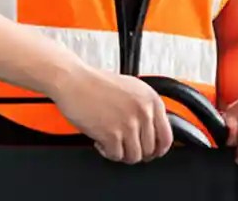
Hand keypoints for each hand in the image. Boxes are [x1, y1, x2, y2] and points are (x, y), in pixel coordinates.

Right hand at [50, 66, 173, 164]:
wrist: (72, 80)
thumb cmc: (94, 82)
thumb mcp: (130, 88)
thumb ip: (145, 107)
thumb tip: (152, 130)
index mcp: (151, 100)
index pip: (166, 137)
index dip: (157, 149)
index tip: (150, 151)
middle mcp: (143, 112)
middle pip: (150, 150)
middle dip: (136, 151)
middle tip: (124, 146)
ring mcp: (128, 124)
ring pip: (134, 156)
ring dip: (122, 153)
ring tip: (111, 142)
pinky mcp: (111, 134)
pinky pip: (116, 155)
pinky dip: (107, 152)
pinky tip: (100, 141)